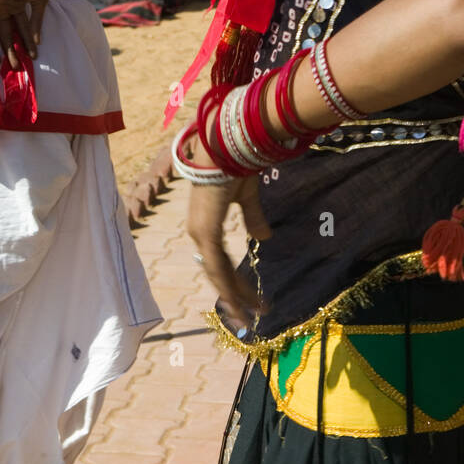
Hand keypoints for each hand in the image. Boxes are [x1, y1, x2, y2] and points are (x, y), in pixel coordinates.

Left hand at [0, 0, 48, 68]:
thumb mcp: (39, 4)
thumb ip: (36, 22)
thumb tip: (37, 42)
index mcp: (18, 7)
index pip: (21, 29)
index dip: (27, 43)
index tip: (32, 56)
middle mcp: (7, 9)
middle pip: (9, 34)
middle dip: (14, 50)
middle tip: (19, 66)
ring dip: (3, 49)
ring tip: (9, 64)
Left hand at [187, 172, 270, 332]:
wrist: (228, 147)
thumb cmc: (236, 166)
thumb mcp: (248, 198)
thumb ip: (253, 218)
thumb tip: (264, 239)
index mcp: (205, 226)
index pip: (218, 262)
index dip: (233, 283)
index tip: (249, 300)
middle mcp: (198, 234)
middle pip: (217, 274)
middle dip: (235, 297)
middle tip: (252, 317)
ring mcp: (200, 234)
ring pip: (218, 275)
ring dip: (235, 297)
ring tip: (251, 317)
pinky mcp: (206, 232)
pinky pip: (218, 266)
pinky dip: (229, 286)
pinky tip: (241, 302)